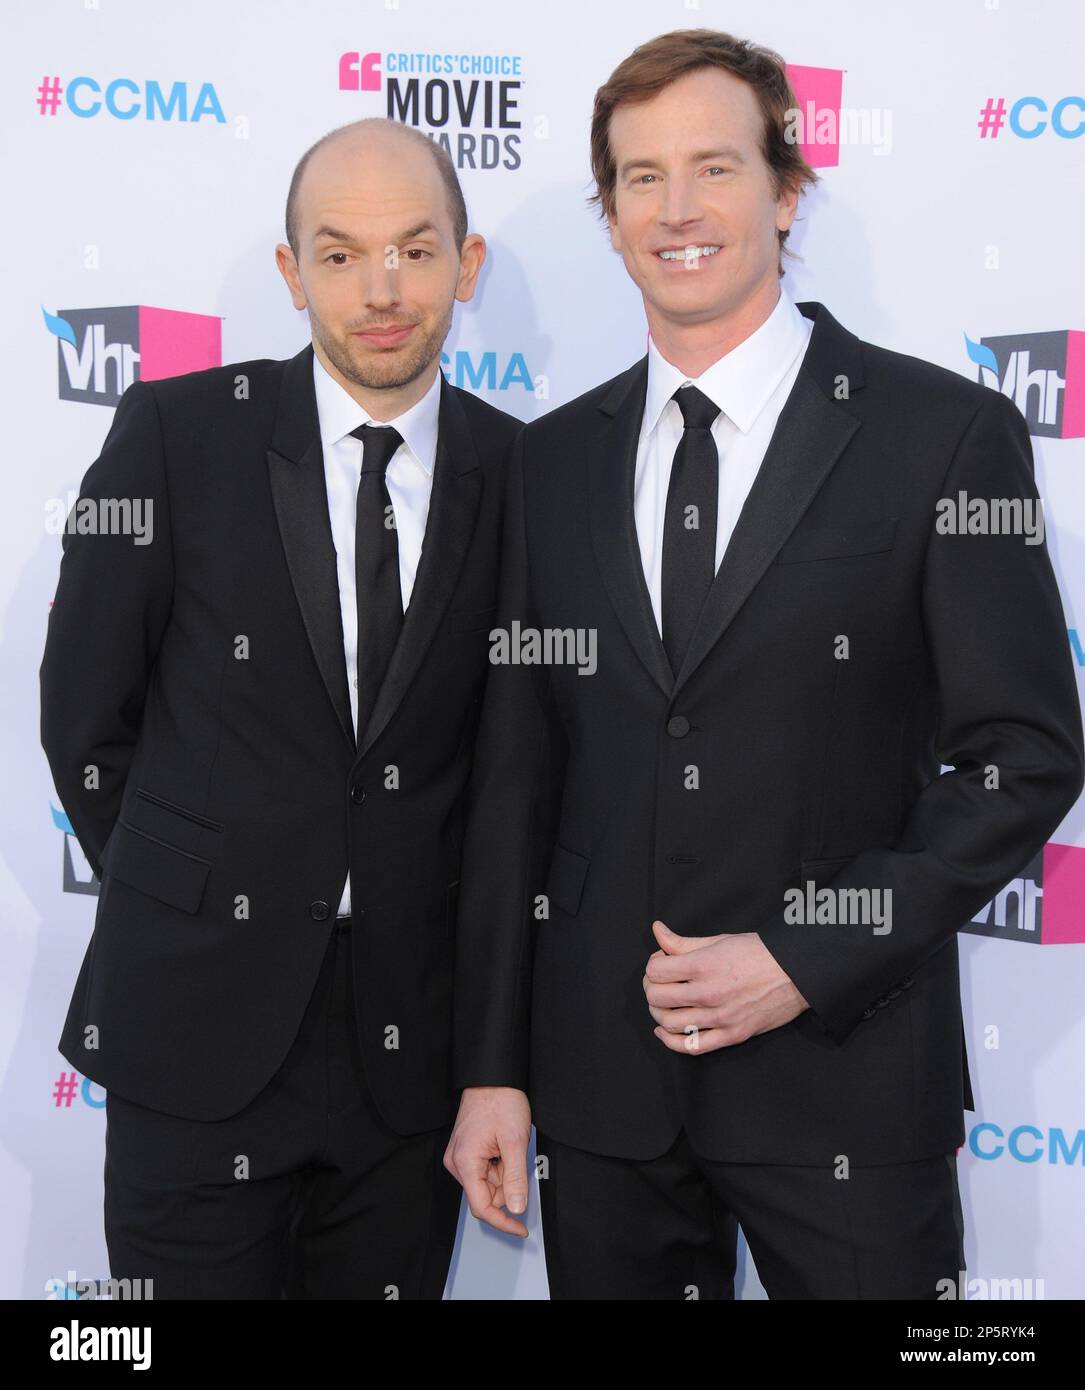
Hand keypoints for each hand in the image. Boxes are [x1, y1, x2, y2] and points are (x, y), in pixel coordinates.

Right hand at [443, 1086, 531, 1236]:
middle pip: (485, 1194)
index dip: (503, 1221)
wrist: (492, 1077)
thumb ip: (515, 1179)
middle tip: (517, 1159)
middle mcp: (457, 1162)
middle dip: (506, 1185)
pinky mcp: (465, 1151)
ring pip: (487, 1183)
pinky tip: (503, 1146)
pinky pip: (484, 1169)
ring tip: (510, 1147)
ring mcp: (460, 1156)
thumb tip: (515, 1208)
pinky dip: (499, 1164)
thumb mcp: (514, 1142)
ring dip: (504, 1173)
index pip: (482, 1207)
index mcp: (465, 1163)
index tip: (520, 1228)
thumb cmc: (500, 1101)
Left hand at [643, 920, 808, 1053]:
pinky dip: (671, 1042)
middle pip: (657, 996)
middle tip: (660, 982)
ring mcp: (719, 1018)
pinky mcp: (731, 1035)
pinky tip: (665, 1032)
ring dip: (658, 1012)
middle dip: (652, 987)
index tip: (662, 963)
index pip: (655, 970)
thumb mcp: (719, 940)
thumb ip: (683, 942)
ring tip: (663, 1003)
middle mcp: (708, 993)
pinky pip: (691, 1047)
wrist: (796, 972)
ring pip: (668, 1023)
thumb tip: (657, 931)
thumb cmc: (759, 952)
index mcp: (703, 965)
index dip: (654, 965)